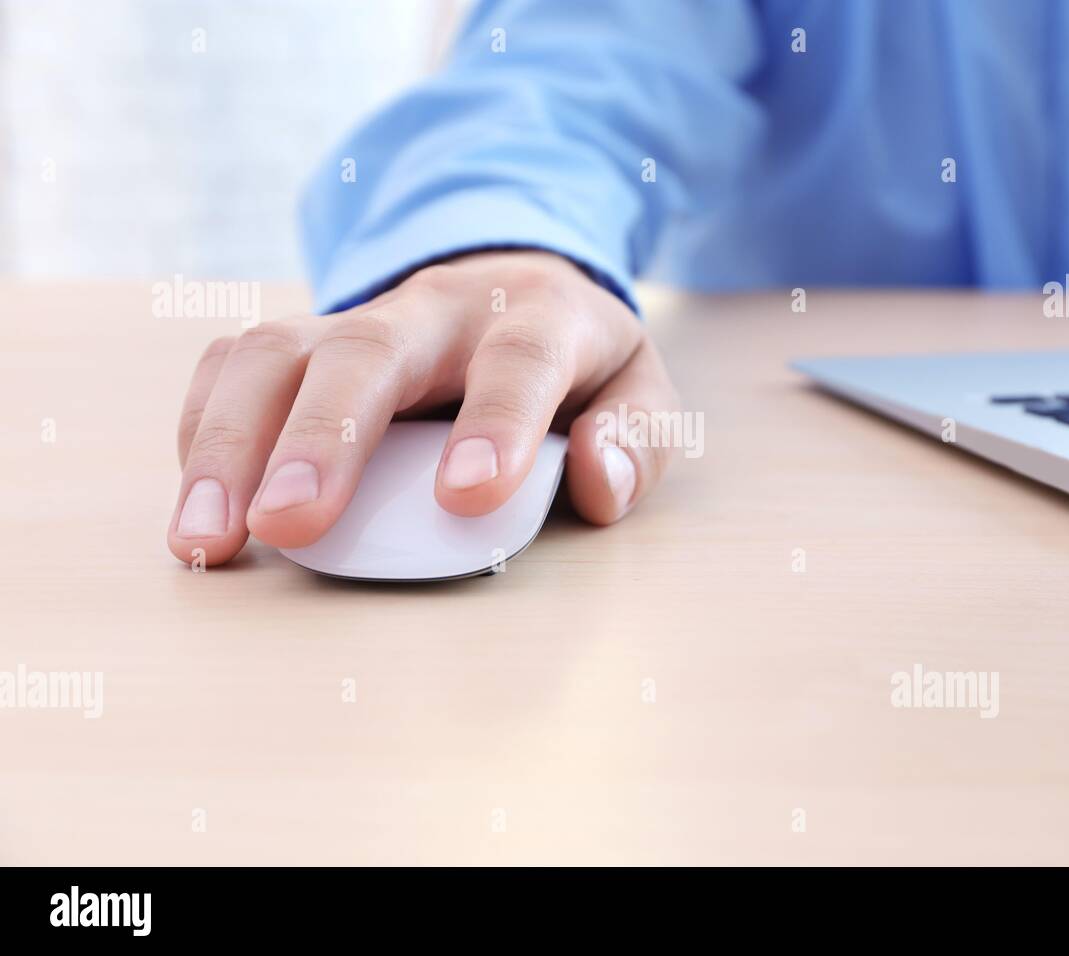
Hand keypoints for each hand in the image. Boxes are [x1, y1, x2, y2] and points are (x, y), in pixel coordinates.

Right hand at [167, 251, 677, 565]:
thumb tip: (598, 484)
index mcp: (537, 317)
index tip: (467, 497)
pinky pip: (232, 364)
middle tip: (289, 525)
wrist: (512, 285)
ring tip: (205, 543)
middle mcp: (435, 310)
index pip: (517, 360)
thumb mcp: (637, 389)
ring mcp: (356, 319)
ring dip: (231, 446)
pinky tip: (200, 502)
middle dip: (326, 436)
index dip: (496, 422)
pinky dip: (205, 429)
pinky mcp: (301, 340)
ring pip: (274, 353)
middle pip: (367, 350)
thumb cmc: (577, 363)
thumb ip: (637, 437)